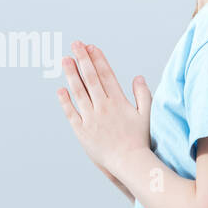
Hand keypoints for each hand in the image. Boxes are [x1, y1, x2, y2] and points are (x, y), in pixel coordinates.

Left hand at [56, 40, 151, 174]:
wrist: (129, 162)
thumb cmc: (139, 140)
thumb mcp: (146, 115)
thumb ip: (143, 94)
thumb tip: (138, 77)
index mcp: (118, 101)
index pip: (106, 75)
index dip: (98, 59)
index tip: (91, 47)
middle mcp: (103, 107)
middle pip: (91, 78)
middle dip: (83, 59)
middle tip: (75, 44)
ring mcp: (91, 118)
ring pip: (79, 92)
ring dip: (71, 74)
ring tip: (65, 59)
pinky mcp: (82, 131)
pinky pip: (71, 113)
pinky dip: (65, 101)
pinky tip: (60, 89)